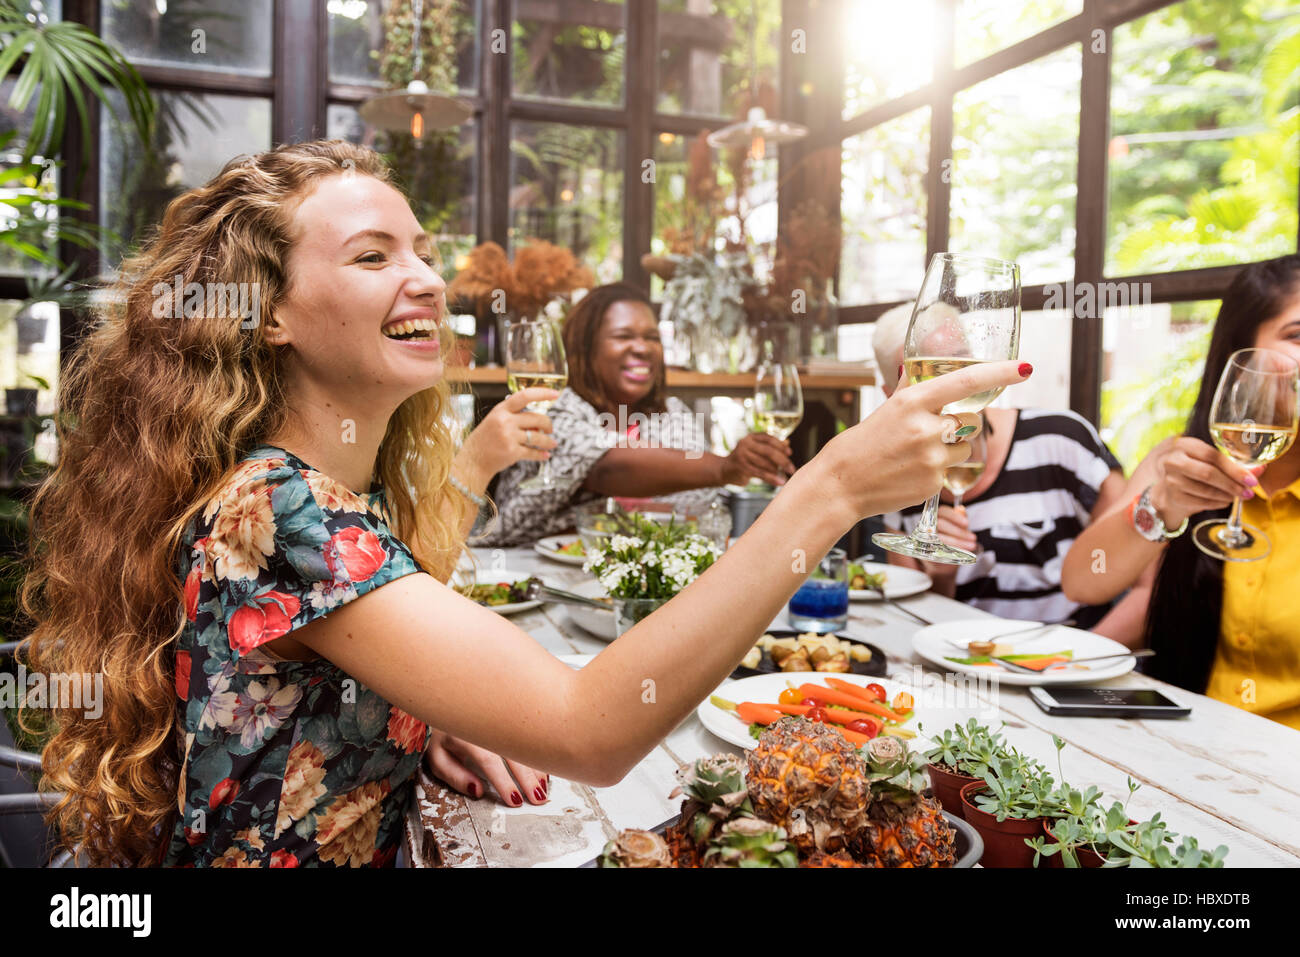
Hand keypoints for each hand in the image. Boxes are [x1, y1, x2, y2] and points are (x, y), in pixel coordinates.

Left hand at [424, 729, 549, 806]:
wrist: (446, 701)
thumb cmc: (442, 732)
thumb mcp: (438, 757)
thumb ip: (455, 775)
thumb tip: (478, 791)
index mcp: (466, 736)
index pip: (489, 761)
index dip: (504, 782)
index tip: (515, 800)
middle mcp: (487, 725)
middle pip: (513, 752)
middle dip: (527, 779)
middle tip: (537, 799)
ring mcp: (500, 719)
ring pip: (523, 744)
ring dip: (535, 767)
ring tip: (542, 788)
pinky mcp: (508, 717)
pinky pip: (526, 735)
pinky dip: (535, 754)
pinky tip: (540, 768)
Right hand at [458, 387, 559, 484]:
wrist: (472, 461)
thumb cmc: (485, 440)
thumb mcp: (494, 420)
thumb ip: (513, 417)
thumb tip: (537, 422)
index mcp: (501, 410)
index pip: (524, 396)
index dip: (542, 393)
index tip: (555, 394)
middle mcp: (505, 421)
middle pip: (537, 418)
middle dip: (548, 424)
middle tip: (550, 429)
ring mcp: (509, 437)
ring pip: (538, 437)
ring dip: (548, 442)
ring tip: (552, 444)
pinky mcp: (512, 452)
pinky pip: (532, 452)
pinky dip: (541, 455)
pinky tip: (546, 455)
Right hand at [721, 433, 795, 485]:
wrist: (724, 470)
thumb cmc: (744, 460)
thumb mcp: (756, 450)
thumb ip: (770, 447)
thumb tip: (788, 444)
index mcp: (751, 437)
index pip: (769, 439)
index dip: (781, 446)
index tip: (790, 453)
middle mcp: (745, 444)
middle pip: (768, 451)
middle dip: (783, 460)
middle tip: (792, 469)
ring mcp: (742, 455)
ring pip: (765, 463)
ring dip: (777, 472)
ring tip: (785, 477)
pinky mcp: (741, 467)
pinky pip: (760, 473)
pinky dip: (771, 478)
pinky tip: (779, 482)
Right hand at [813, 359, 1030, 519]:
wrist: (841, 485)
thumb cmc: (861, 445)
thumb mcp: (885, 410)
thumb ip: (910, 390)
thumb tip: (919, 367)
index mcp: (912, 402)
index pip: (966, 382)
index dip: (999, 373)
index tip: (1025, 367)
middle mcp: (926, 428)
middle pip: (972, 421)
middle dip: (960, 426)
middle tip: (930, 433)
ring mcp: (932, 458)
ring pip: (966, 449)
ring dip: (950, 451)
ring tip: (917, 456)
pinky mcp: (934, 483)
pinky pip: (951, 472)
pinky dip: (937, 472)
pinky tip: (911, 473)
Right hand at [921, 505, 976, 577]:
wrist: (942, 559)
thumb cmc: (952, 539)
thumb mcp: (958, 528)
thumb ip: (960, 519)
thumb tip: (961, 510)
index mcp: (935, 516)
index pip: (942, 511)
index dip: (955, 516)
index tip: (967, 523)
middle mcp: (926, 525)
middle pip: (940, 524)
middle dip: (959, 531)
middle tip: (973, 538)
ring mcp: (923, 538)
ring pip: (939, 538)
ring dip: (957, 542)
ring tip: (972, 546)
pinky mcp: (924, 552)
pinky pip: (937, 551)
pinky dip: (950, 551)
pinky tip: (961, 553)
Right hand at [1147, 436, 1262, 526]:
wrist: (1167, 484)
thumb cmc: (1194, 468)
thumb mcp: (1209, 460)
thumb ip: (1234, 463)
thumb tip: (1260, 470)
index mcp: (1185, 445)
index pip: (1213, 456)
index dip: (1234, 468)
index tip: (1252, 479)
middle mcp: (1174, 461)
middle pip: (1208, 474)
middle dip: (1232, 484)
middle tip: (1248, 492)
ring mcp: (1171, 480)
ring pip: (1206, 490)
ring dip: (1227, 495)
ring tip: (1238, 496)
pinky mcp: (1173, 496)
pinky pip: (1201, 502)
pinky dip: (1218, 503)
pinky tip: (1225, 500)